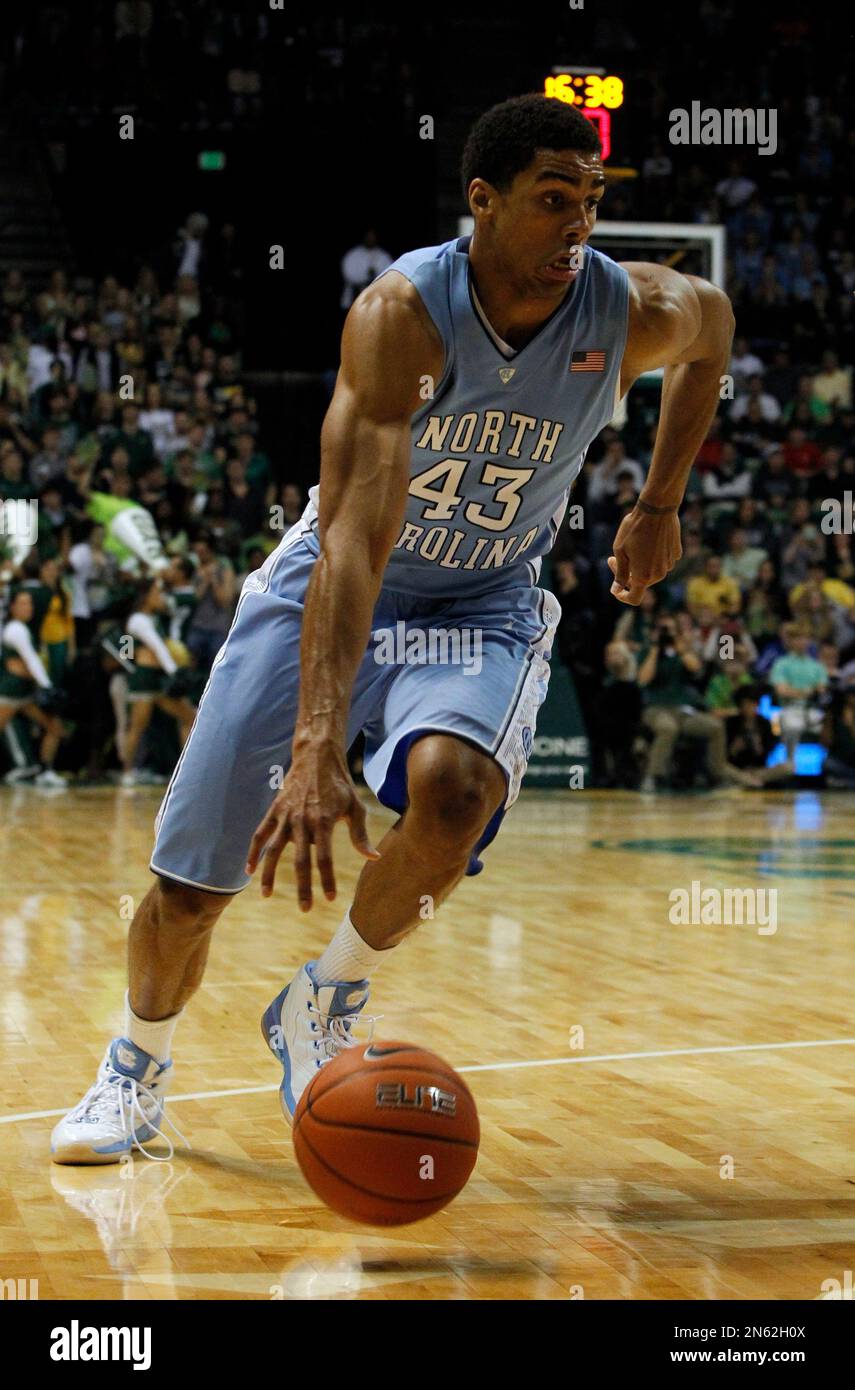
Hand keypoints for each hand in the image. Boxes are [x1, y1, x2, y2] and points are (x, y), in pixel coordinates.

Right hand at [244, 740, 379, 908]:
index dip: (327, 879)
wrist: (316, 756)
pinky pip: (260, 834)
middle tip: (305, 909)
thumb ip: (361, 834)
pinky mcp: (274, 810)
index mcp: (324, 821)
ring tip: (267, 895)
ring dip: (269, 874)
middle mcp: (302, 820)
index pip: (325, 858)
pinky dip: (253, 852)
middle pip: (301, 860)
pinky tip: (249, 871)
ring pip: (274, 850)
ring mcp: (285, 815)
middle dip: (302, 887)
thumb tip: (373, 857)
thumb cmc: (340, 784)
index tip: (330, 898)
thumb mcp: (355, 807)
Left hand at [608, 507, 681, 605]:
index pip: (634, 598)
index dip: (622, 596)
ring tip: (630, 546)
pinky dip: (652, 556)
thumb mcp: (620, 551)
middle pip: (641, 582)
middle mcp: (659, 574)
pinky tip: (647, 539)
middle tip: (613, 558)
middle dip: (627, 575)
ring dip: (639, 565)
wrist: (657, 508)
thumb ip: (619, 573)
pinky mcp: (676, 553)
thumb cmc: (634, 529)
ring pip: (651, 571)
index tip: (615, 588)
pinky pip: (662, 560)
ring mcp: (669, 563)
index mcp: (643, 576)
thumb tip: (616, 590)